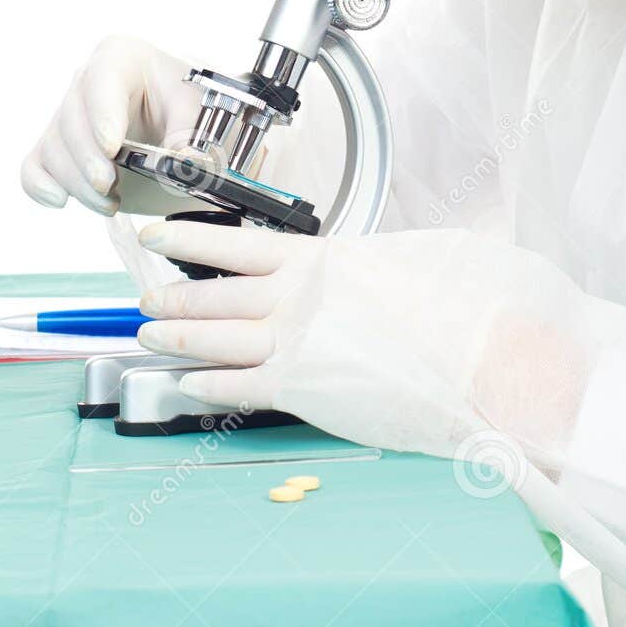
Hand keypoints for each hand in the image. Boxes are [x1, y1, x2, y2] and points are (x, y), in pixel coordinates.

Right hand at [20, 36, 203, 214]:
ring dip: (77, 182)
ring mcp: (69, 117)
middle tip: (108, 184)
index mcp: (124, 58)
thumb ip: (192, 135)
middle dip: (87, 157)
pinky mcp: (60, 151)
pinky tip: (60, 200)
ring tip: (111, 202)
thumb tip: (183, 162)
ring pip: (53, 148)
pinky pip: (34, 166)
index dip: (103, 113)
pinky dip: (40, 185)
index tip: (112, 146)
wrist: (188, 136)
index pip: (103, 77)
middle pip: (71, 118)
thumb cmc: (193, 112)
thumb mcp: (203, 114)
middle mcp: (88, 81)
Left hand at [135, 219, 554, 457]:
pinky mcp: (301, 390)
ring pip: (214, 338)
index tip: (157, 236)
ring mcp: (295, 343)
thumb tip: (362, 262)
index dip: (189, 240)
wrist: (480, 359)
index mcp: (321, 259)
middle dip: (173, 296)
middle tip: (145, 297)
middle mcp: (297, 298)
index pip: (236, 244)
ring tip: (150, 335)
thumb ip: (372, 259)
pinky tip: (187, 384)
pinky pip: (237, 387)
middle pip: (214, 294)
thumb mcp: (415, 256)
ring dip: (177, 337)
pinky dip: (206, 385)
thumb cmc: (456, 310)